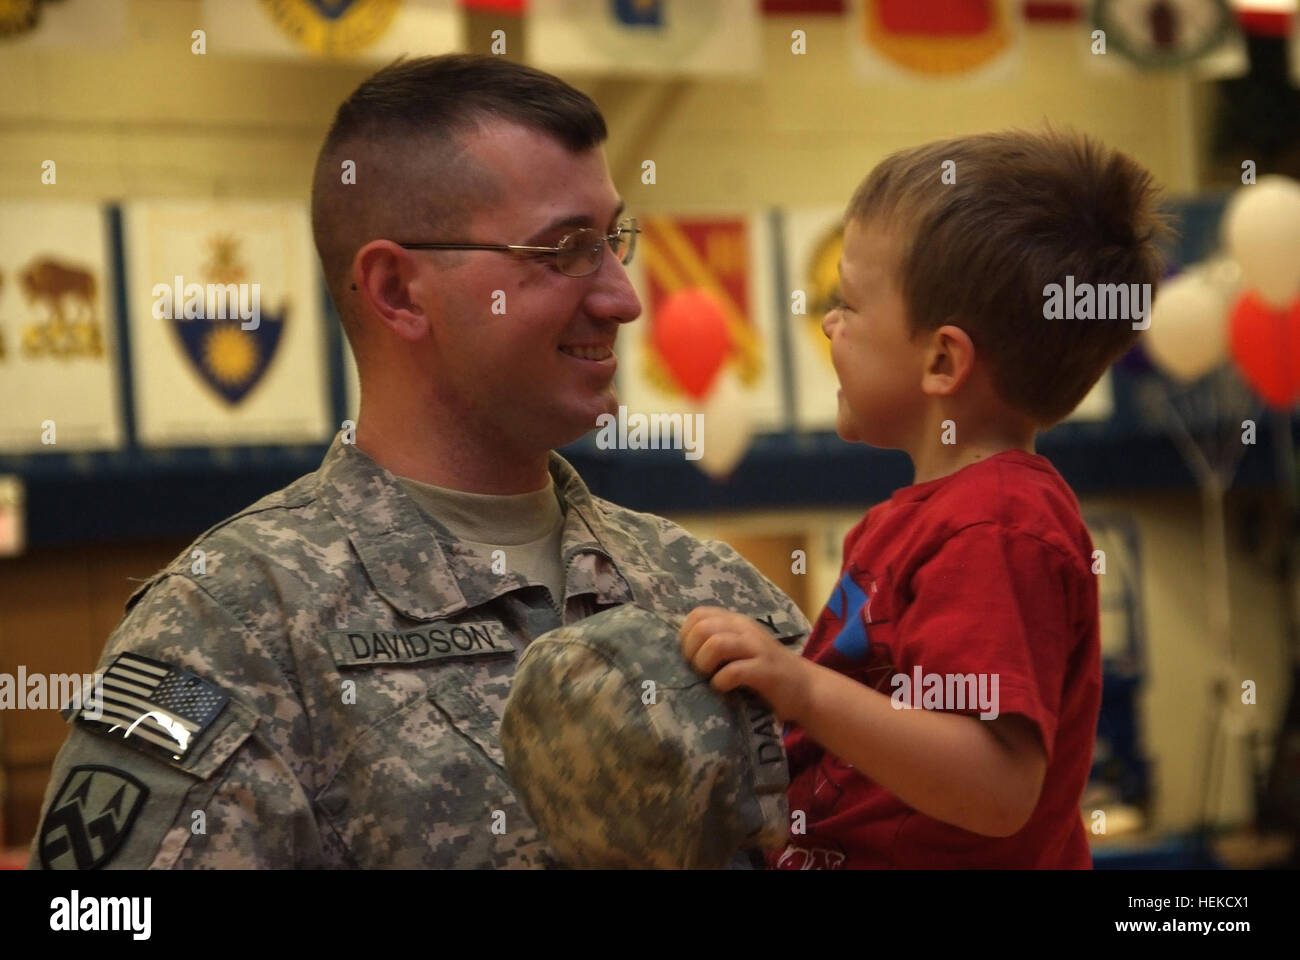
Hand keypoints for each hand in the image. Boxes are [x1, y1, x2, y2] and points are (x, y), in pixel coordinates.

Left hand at [678, 606, 810, 724]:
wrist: (805, 688)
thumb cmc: (764, 671)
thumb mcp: (739, 649)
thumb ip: (716, 642)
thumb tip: (679, 651)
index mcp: (735, 622)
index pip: (698, 614)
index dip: (686, 636)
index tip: (691, 656)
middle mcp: (745, 629)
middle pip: (703, 627)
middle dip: (691, 652)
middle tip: (699, 670)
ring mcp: (756, 648)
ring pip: (716, 644)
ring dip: (704, 664)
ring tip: (710, 677)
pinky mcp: (765, 671)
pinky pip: (733, 671)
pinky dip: (721, 682)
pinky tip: (724, 688)